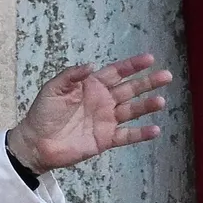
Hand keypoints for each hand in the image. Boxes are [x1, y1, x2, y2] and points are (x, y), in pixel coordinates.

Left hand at [8, 53, 171, 172]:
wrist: (36, 143)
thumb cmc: (43, 113)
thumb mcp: (53, 89)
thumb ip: (71, 76)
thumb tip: (92, 64)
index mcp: (91, 86)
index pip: (116, 72)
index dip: (132, 65)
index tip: (149, 59)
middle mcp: (103, 101)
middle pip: (130, 89)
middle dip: (148, 82)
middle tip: (167, 76)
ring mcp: (106, 120)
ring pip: (132, 110)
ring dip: (147, 106)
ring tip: (161, 102)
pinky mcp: (105, 139)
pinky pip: (127, 135)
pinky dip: (141, 134)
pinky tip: (155, 129)